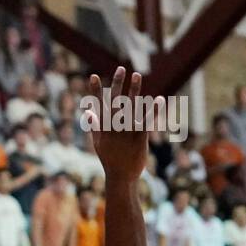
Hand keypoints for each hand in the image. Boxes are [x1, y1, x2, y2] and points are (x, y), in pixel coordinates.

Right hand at [85, 67, 146, 182]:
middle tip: (121, 68)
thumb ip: (94, 126)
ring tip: (136, 75)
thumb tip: (88, 112)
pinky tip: (158, 99)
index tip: (94, 76)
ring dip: (134, 90)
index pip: (98, 105)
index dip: (95, 91)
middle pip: (115, 102)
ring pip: (130, 108)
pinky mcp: (139, 139)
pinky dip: (152, 110)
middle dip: (117, 84)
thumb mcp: (98, 143)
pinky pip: (146, 121)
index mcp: (103, 128)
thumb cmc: (109, 159)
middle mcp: (113, 128)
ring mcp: (126, 133)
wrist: (121, 177)